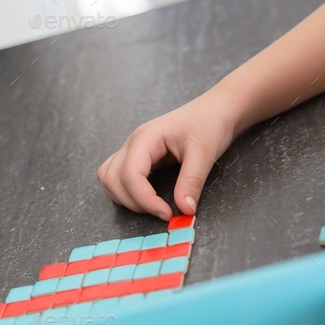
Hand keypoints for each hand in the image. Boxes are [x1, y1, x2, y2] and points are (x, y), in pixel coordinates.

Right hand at [97, 91, 236, 220]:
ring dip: (125, 198)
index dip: (145, 200)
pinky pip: (117, 176)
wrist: (215, 110)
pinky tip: (147, 198)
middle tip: (162, 212)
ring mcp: (132, 150)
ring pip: (109, 179)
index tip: (167, 214)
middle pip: (112, 179)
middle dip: (134, 202)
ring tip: (153, 206)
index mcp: (146, 138)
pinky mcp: (137, 157)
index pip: (130, 175)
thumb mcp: (204, 153)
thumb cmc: (209, 123)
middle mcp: (133, 143)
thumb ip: (192, 182)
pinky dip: (125, 192)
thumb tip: (184, 210)